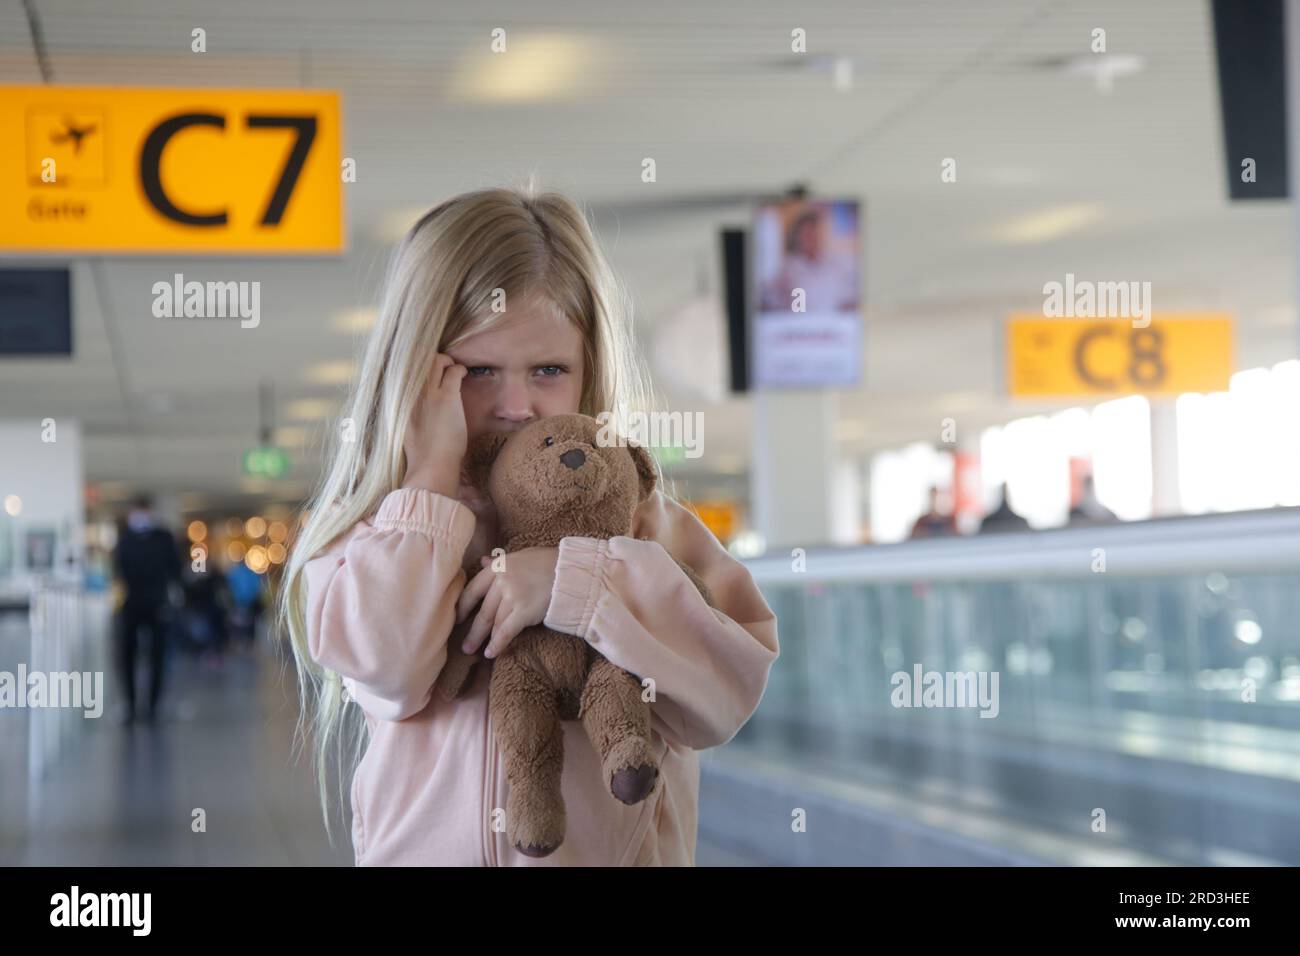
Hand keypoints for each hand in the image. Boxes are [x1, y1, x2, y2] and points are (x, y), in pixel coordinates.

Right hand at [401, 353, 467, 496]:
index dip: (415, 367)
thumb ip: (407, 415)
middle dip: (431, 359)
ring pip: (436, 360)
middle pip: (418, 361)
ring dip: (446, 361)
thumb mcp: (404, 430)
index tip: (425, 371)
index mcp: (398, 401)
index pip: (403, 372)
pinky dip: (460, 369)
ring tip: (453, 370)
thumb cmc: (421, 454)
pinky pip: (453, 371)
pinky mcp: (446, 397)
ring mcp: (428, 393)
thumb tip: (412, 411)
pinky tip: (463, 375)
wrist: (431, 466)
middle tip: (442, 367)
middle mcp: (411, 393)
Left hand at [456, 547, 559, 659]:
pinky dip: (497, 644)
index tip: (458, 617)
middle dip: (473, 630)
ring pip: (493, 622)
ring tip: (475, 651)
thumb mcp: (522, 557)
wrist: (572, 572)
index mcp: (499, 567)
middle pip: (483, 610)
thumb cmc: (549, 563)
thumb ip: (500, 562)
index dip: (464, 605)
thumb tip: (482, 562)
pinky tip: (490, 653)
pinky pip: (506, 631)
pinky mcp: (524, 611)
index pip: (474, 588)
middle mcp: (502, 581)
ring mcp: (512, 596)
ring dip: (483, 639)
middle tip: (463, 645)